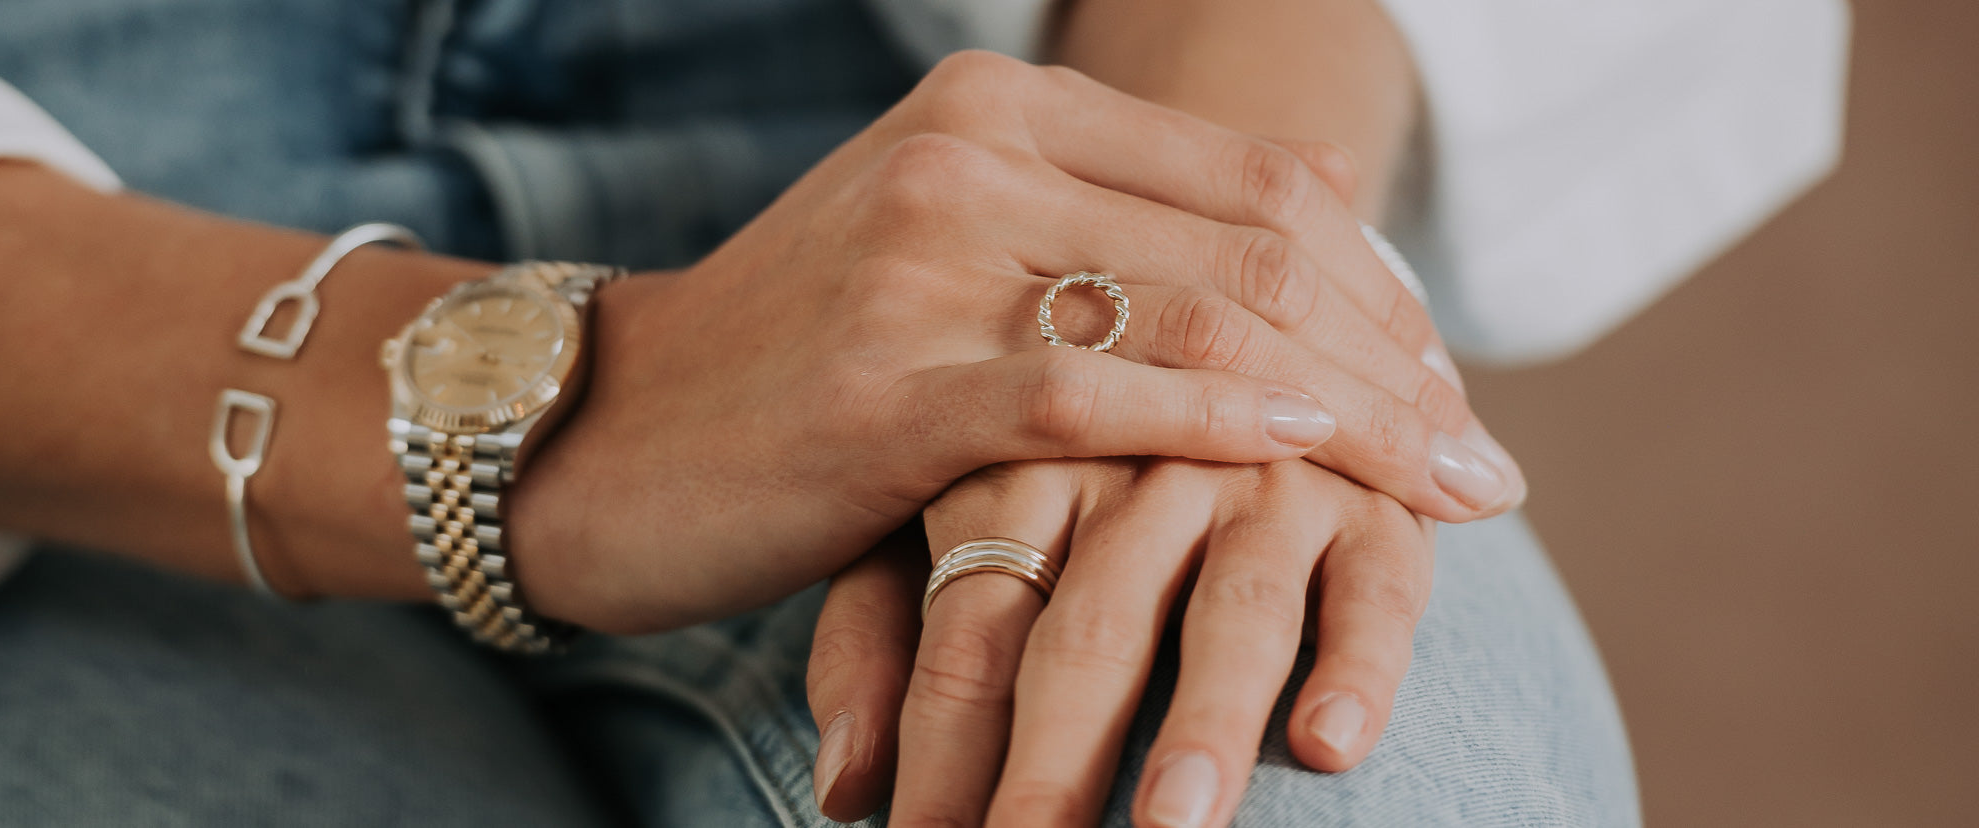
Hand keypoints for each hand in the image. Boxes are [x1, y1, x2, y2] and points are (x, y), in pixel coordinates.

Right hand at [512, 51, 1512, 633]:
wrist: (603, 433)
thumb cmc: (798, 361)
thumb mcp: (953, 254)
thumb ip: (1109, 229)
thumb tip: (1311, 230)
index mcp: (1000, 110)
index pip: (1252, 180)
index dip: (1381, 285)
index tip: (1445, 384)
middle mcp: (975, 156)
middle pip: (1260, 245)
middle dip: (1399, 361)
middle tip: (1480, 459)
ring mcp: (930, 260)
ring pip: (1207, 319)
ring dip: (1356, 417)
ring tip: (1448, 493)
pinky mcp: (891, 382)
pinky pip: (1098, 400)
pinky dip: (1227, 436)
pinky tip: (1314, 476)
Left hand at [808, 458, 1430, 824]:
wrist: (1232, 303)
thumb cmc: (1060, 451)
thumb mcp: (947, 516)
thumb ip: (885, 639)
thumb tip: (839, 785)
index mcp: (1019, 465)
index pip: (973, 630)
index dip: (944, 751)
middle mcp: (1141, 468)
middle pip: (1091, 630)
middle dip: (1056, 760)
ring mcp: (1263, 478)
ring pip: (1234, 605)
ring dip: (1204, 720)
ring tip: (1170, 826)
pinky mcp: (1375, 498)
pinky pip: (1379, 587)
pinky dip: (1358, 664)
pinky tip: (1327, 745)